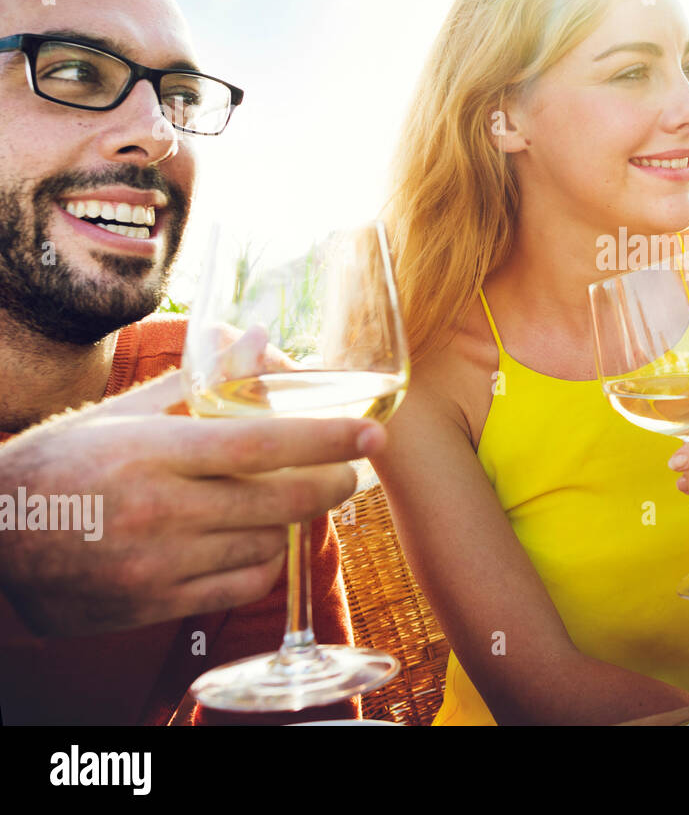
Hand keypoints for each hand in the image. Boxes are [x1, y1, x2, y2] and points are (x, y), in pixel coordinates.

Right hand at [0, 339, 384, 637]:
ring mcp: (156, 566)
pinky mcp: (152, 606)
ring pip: (265, 546)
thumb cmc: (60, 464)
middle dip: (331, 484)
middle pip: (278, 502)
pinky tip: (258, 539)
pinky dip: (262, 562)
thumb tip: (260, 339)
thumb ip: (201, 382)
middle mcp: (158, 512)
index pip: (261, 446)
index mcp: (152, 454)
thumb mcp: (123, 415)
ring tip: (289, 500)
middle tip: (352, 470)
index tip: (372, 432)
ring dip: (291, 522)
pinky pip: (238, 587)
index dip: (326, 439)